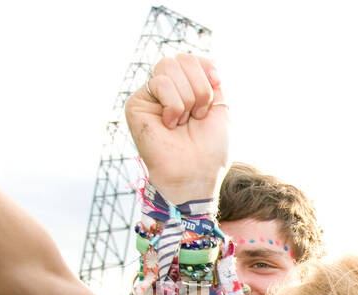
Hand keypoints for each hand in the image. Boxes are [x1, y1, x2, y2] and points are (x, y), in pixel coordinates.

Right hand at [124, 54, 228, 205]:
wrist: (195, 174)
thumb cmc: (210, 150)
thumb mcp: (220, 110)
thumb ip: (211, 83)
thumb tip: (205, 63)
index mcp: (187, 90)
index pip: (193, 59)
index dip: (206, 67)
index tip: (217, 84)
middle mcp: (168, 90)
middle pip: (181, 59)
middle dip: (200, 88)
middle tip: (198, 114)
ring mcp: (151, 96)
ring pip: (169, 66)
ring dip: (187, 98)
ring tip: (184, 122)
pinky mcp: (137, 103)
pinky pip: (159, 83)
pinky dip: (174, 105)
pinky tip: (170, 124)